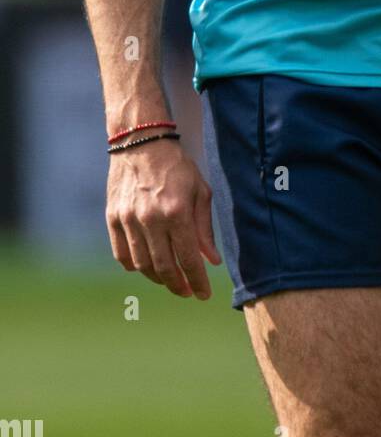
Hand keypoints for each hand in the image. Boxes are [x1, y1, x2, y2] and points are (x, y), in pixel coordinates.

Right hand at [106, 139, 221, 298]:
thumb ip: (204, 228)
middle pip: (164, 267)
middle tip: (187, 291)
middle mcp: (151, 218)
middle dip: (178, 285)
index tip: (203, 295)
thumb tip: (211, 261)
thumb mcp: (200, 191)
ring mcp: (128, 219)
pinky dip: (135, 266)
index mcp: (177, 211)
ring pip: (142, 265)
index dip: (197, 281)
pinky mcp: (112, 218)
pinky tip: (147, 267)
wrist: (141, 142)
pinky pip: (122, 255)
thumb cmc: (177, 166)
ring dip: (157, 279)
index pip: (188, 258)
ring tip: (170, 280)